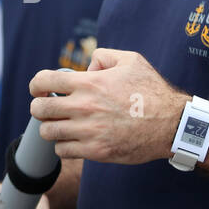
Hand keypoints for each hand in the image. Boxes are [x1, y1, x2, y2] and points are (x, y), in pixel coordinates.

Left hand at [28, 48, 187, 163]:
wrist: (172, 124)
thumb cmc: (152, 91)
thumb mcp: (130, 60)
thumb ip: (103, 56)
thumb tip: (86, 67)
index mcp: (89, 83)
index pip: (44, 82)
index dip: (36, 85)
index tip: (39, 90)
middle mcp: (84, 107)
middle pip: (39, 109)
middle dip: (39, 108)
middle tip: (47, 109)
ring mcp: (89, 131)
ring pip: (47, 133)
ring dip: (50, 128)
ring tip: (61, 126)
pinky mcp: (96, 152)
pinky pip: (63, 151)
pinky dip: (63, 147)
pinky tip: (73, 140)